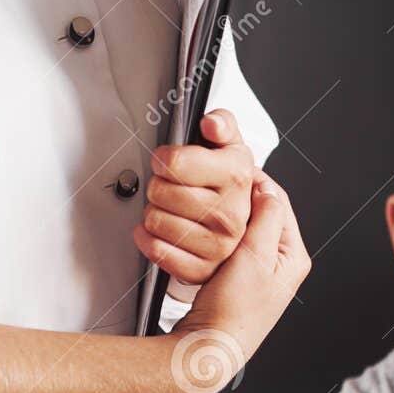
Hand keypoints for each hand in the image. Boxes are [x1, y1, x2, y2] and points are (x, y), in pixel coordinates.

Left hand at [134, 109, 253, 285]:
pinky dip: (149, 238)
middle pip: (159, 191)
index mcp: (237, 177)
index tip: (168, 161)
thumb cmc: (228, 183)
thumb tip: (211, 123)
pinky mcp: (201, 269)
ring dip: (155, 212)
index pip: (174, 163)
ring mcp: (218, 245)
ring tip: (171, 208)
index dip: (163, 158)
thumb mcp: (231, 147)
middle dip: (158, 185)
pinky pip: (157, 250)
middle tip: (171, 187)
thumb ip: (222, 124)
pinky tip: (161, 230)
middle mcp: (231, 214)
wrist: (244, 224)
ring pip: (155, 220)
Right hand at [169, 173, 310, 392]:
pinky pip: (227, 244)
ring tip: (211, 201)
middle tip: (219, 181)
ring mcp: (257, 272)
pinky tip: (204, 230)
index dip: (257, 181)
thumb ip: (265, 220)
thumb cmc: (235, 314)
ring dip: (226, 213)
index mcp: (292, 256)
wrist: (208, 348)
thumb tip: (267, 190)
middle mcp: (279, 264)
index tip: (236, 167)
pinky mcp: (236, 279)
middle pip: (261, 213)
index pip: (279, 203)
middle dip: (240, 196)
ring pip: (242, 227)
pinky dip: (215, 233)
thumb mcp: (255, 258)